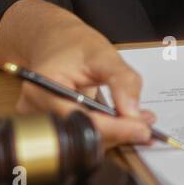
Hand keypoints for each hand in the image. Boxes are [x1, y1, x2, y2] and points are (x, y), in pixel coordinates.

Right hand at [0, 0, 155, 147]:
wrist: (56, 43)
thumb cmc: (73, 45)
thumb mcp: (103, 54)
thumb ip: (122, 80)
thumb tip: (133, 112)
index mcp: (43, 88)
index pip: (80, 120)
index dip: (114, 128)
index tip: (141, 129)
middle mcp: (36, 109)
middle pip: (82, 135)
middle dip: (118, 133)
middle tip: (147, 127)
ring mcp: (42, 122)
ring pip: (84, 141)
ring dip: (115, 135)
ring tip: (140, 122)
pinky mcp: (54, 128)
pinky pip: (83, 137)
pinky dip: (106, 132)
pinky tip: (124, 123)